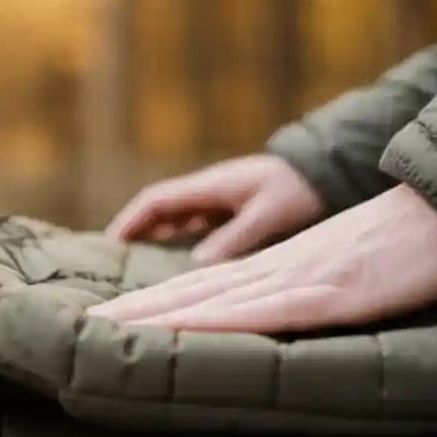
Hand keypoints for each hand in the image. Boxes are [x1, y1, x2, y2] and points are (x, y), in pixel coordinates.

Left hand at [89, 185, 436, 332]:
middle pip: (188, 292)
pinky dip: (219, 322)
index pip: (198, 289)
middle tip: (79, 327)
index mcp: (273, 268)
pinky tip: (184, 330)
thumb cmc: (400, 248)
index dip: (149, 306)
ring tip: (107, 330)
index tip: (105, 321)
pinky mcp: (328, 292)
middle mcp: (272, 271)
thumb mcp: (339, 273)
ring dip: (157, 318)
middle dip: (133, 313)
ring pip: (212, 301)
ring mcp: (297, 279)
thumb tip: (274, 318)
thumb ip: (301, 294)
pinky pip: (264, 311)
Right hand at [106, 154, 325, 262]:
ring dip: (153, 236)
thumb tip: (196, 265)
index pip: (155, 200)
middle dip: (133, 231)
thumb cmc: (298, 189)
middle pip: (158, 209)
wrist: (327, 171)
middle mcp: (207, 191)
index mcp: (208, 186)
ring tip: (133, 266)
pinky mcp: (232, 210)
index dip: (129, 220)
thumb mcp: (267, 214)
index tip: (109, 243)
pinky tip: (176, 263)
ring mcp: (218, 200)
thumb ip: (233, 238)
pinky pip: (195, 226)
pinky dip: (178, 241)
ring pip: (175, 218)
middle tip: (110, 260)